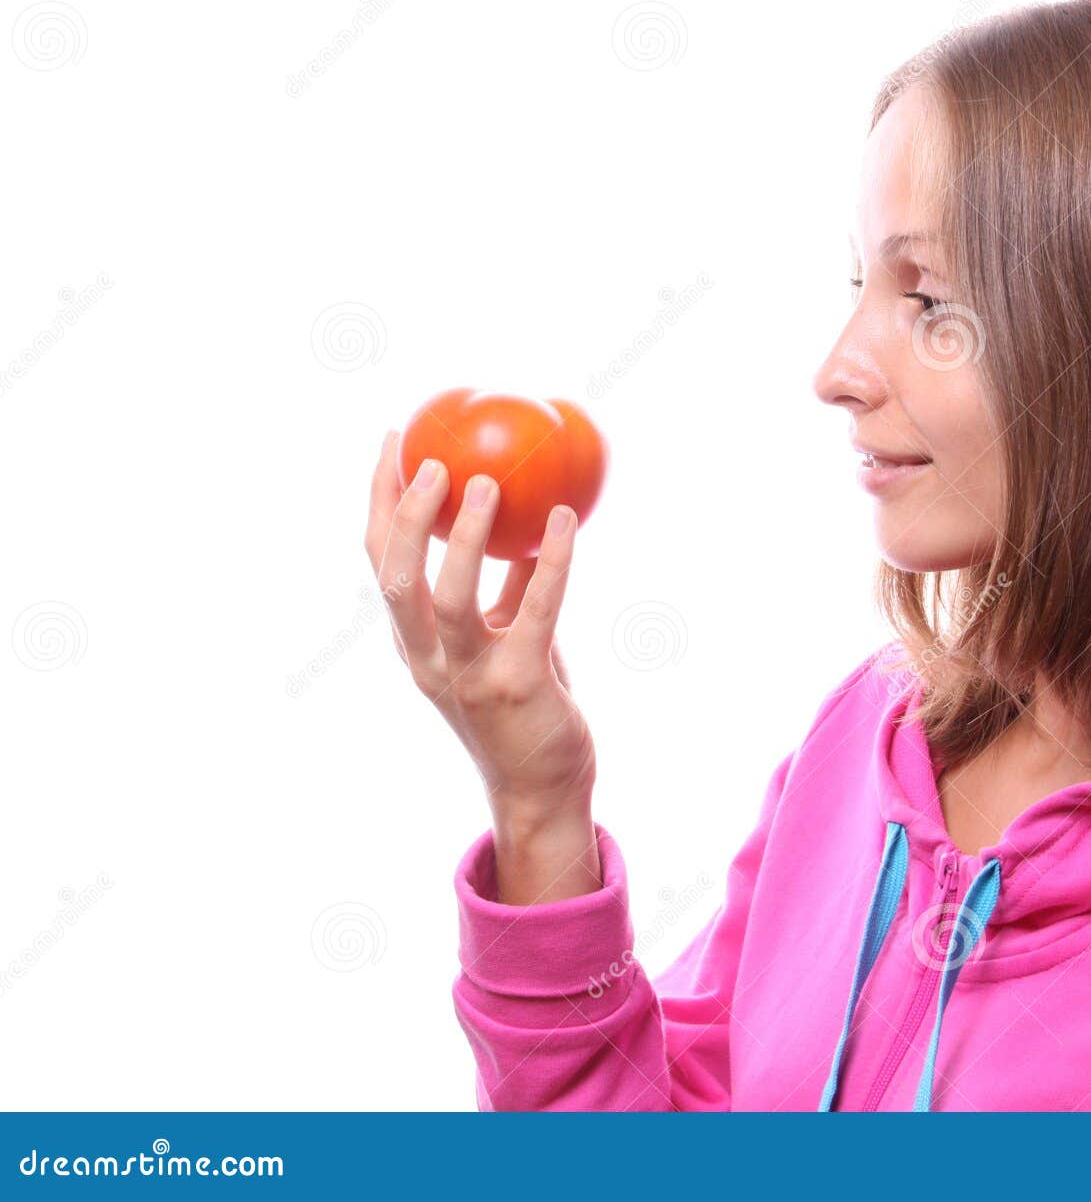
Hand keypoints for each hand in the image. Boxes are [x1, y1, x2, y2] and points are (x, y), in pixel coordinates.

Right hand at [364, 430, 599, 902]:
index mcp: (415, 643)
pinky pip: (536, 612)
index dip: (381, 501)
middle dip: (405, 516)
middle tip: (430, 458)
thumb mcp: (507, 637)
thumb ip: (511, 583)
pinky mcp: (518, 686)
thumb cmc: (525, 707)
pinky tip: (567, 521)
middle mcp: (428, 660)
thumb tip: (533, 513)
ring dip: (462, 537)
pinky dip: (551, 562)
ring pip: (447, 599)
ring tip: (488, 481)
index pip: (381, 562)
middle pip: (395, 578)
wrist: (541, 791)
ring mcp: (469, 676)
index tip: (392, 442)